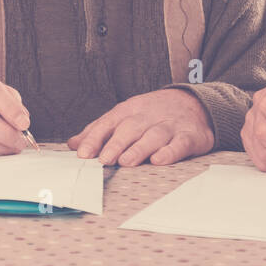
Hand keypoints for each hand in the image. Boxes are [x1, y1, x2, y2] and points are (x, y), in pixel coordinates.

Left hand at [68, 89, 213, 165]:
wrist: (192, 103)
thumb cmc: (151, 115)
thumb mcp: (124, 116)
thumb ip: (99, 131)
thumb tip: (72, 144)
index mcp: (129, 110)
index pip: (109, 122)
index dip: (95, 138)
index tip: (83, 153)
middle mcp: (148, 116)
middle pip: (130, 128)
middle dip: (116, 144)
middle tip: (103, 160)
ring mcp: (169, 125)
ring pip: (153, 135)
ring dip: (139, 149)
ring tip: (126, 162)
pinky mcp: (189, 136)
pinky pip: (179, 143)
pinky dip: (170, 152)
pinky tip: (159, 159)